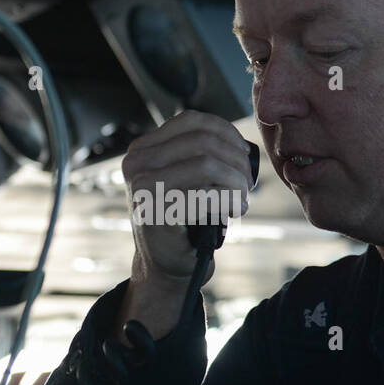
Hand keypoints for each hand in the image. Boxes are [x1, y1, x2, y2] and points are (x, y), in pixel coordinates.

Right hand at [120, 110, 253, 283]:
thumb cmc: (181, 220)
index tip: (242, 155)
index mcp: (142, 149)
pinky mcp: (156, 214)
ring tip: (241, 199)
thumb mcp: (182, 178)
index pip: (192, 121)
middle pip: (203, 141)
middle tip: (246, 184)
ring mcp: (143, 188)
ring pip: (207, 164)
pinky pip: (205, 196)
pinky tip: (232, 211)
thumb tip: (238, 144)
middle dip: (236, 161)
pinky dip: (228, 202)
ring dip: (235, 182)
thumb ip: (197, 153)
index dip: (227, 134)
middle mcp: (137, 164)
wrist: (164, 263)